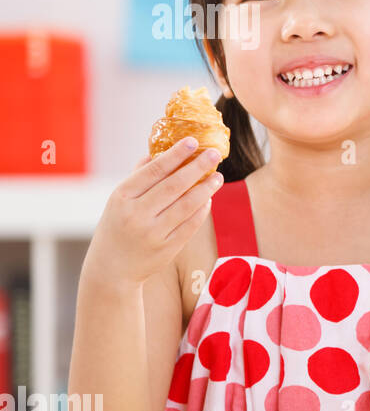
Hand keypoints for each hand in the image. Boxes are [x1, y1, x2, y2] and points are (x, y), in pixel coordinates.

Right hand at [84, 139, 223, 288]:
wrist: (111, 269)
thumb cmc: (116, 227)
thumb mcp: (118, 201)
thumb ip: (138, 177)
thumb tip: (157, 153)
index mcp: (122, 197)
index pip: (153, 171)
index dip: (175, 155)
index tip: (192, 141)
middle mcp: (137, 214)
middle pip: (174, 186)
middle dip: (197, 168)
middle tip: (213, 154)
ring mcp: (153, 233)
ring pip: (186, 205)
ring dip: (205, 189)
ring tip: (217, 176)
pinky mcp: (167, 248)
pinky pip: (190, 225)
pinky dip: (202, 210)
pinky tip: (209, 199)